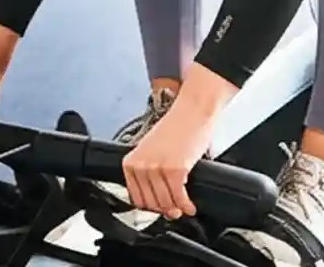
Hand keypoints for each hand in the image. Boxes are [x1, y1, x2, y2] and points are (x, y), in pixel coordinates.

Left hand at [121, 98, 217, 219]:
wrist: (192, 111)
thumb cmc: (176, 127)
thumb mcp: (151, 150)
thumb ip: (148, 172)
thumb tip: (157, 197)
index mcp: (130, 162)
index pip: (136, 198)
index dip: (150, 208)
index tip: (160, 209)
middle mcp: (141, 166)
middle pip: (151, 203)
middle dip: (165, 210)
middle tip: (175, 211)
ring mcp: (157, 168)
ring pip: (165, 203)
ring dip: (177, 209)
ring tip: (184, 209)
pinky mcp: (175, 170)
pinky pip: (179, 198)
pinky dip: (186, 205)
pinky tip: (190, 206)